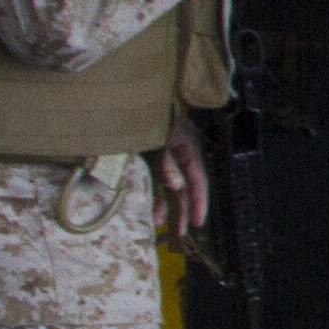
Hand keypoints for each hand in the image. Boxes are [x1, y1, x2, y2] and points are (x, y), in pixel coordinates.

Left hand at [152, 121, 210, 235]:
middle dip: (183, 211)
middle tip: (181, 234)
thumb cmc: (150, 112)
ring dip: (166, 206)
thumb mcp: (161, 136)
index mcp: (188, 147)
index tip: (199, 222)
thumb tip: (176, 185)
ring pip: (169, 187)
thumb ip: (168, 162)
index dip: (199, 202)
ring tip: (160, 226)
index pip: (198, 180)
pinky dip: (154, 195)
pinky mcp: (150, 157)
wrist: (128, 95)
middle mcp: (180, 154)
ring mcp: (164, 156)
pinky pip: (156, 180)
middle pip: (185, 187)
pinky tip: (150, 210)